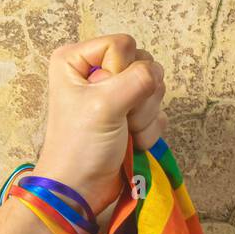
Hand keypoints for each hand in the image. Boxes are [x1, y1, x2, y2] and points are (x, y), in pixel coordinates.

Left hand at [34, 33, 167, 216]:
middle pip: (143, 64)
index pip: (123, 44)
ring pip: (154, 87)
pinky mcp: (131, 115)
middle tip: (120, 119)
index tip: (105, 99)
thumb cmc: (80, 147)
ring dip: (145, 116)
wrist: (81, 189)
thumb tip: (156, 74)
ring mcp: (116, 93)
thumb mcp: (105, 105)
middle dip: (139, 97)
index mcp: (77, 59)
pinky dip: (149, 129)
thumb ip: (136, 80)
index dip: (122, 71)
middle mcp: (96, 71)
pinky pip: (157, 110)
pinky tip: (133, 142)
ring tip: (124, 133)